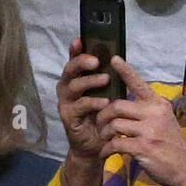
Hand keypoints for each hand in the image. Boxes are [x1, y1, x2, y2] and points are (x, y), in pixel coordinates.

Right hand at [57, 38, 114, 161]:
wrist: (98, 145)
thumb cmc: (103, 117)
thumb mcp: (108, 95)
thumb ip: (108, 81)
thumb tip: (119, 61)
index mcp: (77, 80)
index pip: (74, 61)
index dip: (75, 50)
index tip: (81, 39)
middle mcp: (68, 89)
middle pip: (69, 70)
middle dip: (81, 63)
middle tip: (96, 60)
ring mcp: (66, 103)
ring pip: (73, 87)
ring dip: (89, 82)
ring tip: (105, 79)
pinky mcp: (68, 117)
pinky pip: (79, 107)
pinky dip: (92, 103)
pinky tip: (104, 102)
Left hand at [96, 57, 185, 185]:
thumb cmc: (173, 148)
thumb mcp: (166, 123)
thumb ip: (149, 112)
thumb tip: (125, 103)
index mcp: (160, 105)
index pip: (139, 84)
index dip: (125, 71)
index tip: (113, 59)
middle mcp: (155, 114)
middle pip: (117, 105)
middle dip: (104, 115)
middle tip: (100, 123)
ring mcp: (150, 131)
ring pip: (114, 124)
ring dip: (105, 133)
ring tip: (105, 139)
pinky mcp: (144, 148)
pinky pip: (116, 143)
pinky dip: (107, 149)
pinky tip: (106, 152)